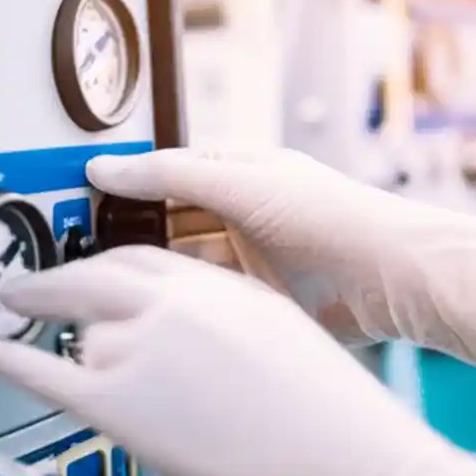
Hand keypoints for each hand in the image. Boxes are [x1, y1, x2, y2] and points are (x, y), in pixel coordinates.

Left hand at [0, 246, 475, 475]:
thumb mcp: (277, 336)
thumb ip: (223, 319)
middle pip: (96, 275)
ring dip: (63, 339)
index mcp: (220, 284)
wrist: (350, 460)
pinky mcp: (117, 400)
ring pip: (81, 333)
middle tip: (29, 283)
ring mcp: (142, 348)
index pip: (141, 257)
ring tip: (33, 333)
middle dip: (56, 279)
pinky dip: (10, 357)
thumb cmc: (331, 415)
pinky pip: (44, 370)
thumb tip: (187, 329)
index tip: (84, 266)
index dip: (103, 260)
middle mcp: (176, 304)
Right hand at [86, 149, 475, 383]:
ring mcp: (251, 259)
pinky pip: (207, 299)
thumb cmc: (334, 217)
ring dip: (157, 271)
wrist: (394, 279)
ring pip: (185, 263)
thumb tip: (105, 166)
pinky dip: (184, 302)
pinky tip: (159, 309)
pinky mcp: (260, 301)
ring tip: (115, 283)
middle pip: (170, 221)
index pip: (166, 172)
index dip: (125, 185)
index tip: (80, 202)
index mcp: (239, 172)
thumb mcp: (243, 184)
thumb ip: (171, 174)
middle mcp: (243, 213)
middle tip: (88, 250)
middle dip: (134, 233)